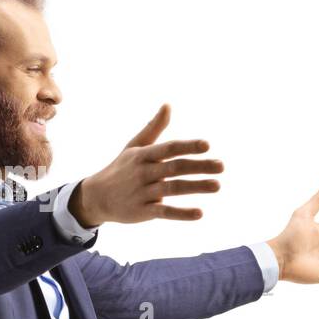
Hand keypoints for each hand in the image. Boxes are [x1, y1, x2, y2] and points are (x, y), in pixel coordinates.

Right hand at [71, 104, 223, 226]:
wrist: (96, 197)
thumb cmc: (121, 168)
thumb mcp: (135, 146)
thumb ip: (154, 128)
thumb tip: (168, 105)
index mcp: (143, 155)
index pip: (169, 148)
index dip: (187, 146)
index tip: (207, 145)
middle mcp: (143, 172)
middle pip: (174, 168)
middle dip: (199, 166)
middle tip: (221, 166)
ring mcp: (143, 192)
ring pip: (172, 189)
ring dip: (195, 187)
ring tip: (217, 185)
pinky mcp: (143, 211)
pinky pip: (165, 213)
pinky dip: (181, 213)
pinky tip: (200, 213)